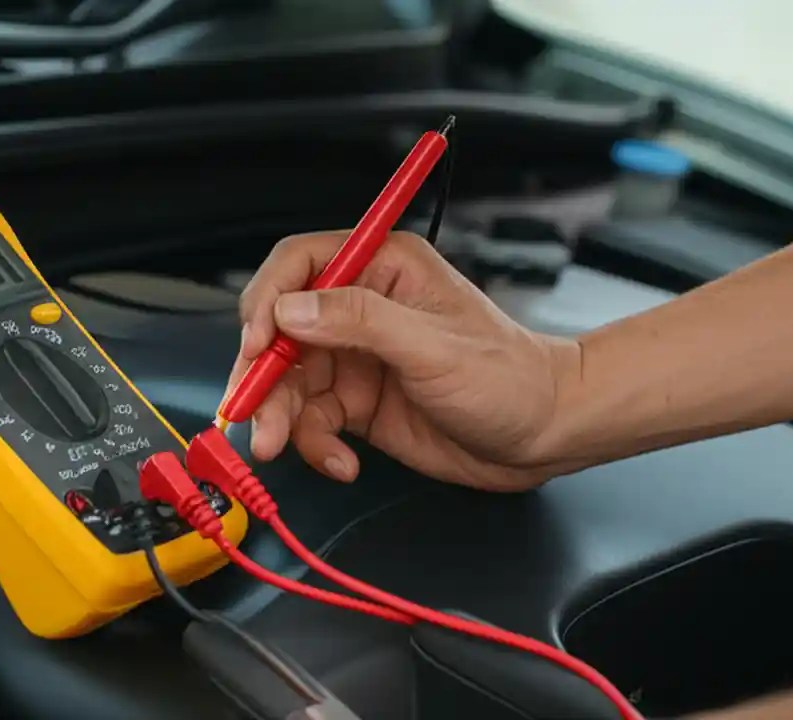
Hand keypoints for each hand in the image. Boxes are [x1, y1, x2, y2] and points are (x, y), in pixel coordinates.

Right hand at [224, 230, 580, 491]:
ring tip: (280, 446)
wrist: (542, 436)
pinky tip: (342, 462)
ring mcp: (356, 358)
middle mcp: (361, 308)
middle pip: (280, 329)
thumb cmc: (509, 376)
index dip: (268, 300)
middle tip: (249, 411)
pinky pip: (312, 421)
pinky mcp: (357, 403)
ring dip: (279, 416)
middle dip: (261, 372)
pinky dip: (315, 445)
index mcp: (382, 268)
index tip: (256, 344)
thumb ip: (359, 321)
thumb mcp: (432, 345)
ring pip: (289, 380)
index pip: (300, 264)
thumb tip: (291, 310)